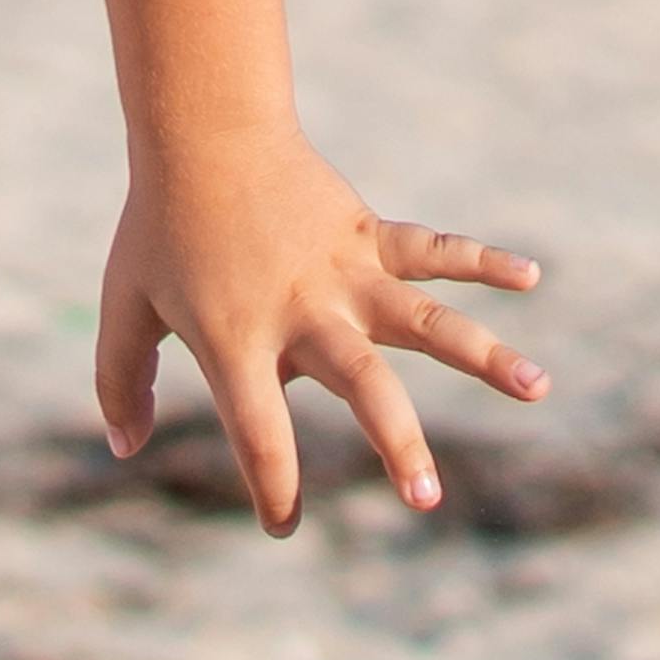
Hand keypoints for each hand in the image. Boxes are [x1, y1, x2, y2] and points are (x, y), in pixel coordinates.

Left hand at [98, 133, 543, 533]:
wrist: (202, 133)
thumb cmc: (159, 228)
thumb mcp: (124, 306)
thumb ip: (121, 379)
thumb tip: (123, 447)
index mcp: (237, 340)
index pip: (259, 432)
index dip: (273, 487)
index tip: (283, 525)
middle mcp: (303, 312)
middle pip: (361, 385)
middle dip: (397, 445)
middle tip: (427, 499)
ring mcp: (344, 273)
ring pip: (424, 320)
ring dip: (483, 354)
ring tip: (537, 387)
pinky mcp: (366, 235)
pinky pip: (432, 250)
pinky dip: (482, 259)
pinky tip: (531, 277)